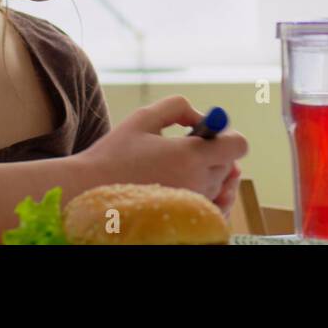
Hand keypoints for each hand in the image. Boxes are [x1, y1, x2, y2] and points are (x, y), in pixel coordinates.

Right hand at [80, 95, 248, 203]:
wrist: (89, 191)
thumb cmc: (114, 155)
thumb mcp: (144, 118)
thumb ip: (178, 107)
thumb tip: (202, 116)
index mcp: (190, 155)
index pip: (238, 145)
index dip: (227, 135)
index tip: (209, 134)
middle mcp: (197, 183)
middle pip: (229, 164)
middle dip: (212, 153)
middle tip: (183, 149)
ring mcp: (193, 205)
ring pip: (218, 184)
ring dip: (205, 173)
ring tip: (174, 168)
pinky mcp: (186, 220)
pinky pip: (211, 206)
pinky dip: (203, 194)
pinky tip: (182, 186)